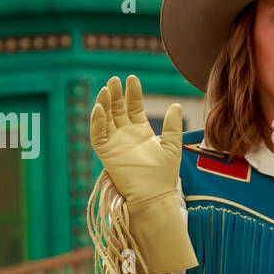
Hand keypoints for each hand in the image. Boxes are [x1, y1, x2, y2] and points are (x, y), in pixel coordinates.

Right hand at [90, 74, 195, 273]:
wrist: (155, 195)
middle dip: (115, 94)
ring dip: (104, 104)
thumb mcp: (172, 146)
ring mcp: (115, 143)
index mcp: (141, 132)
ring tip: (106, 89)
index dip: (132, 93)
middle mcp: (126, 135)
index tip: (132, 78)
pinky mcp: (106, 153)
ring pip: (105, 119)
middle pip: (117, 109)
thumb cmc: (165, 175)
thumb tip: (175, 104)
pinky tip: (99, 109)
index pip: (133, 107)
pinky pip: (98, 135)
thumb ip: (173, 126)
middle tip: (115, 80)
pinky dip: (97, 122)